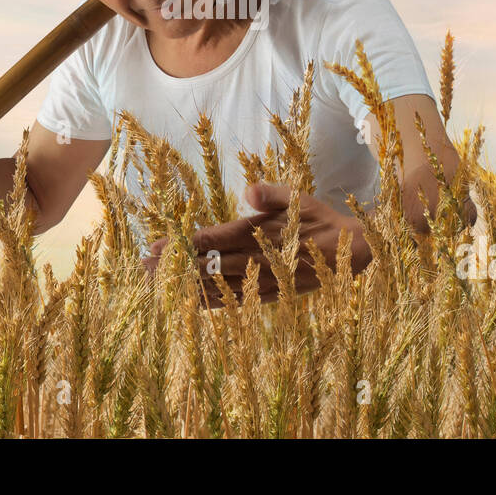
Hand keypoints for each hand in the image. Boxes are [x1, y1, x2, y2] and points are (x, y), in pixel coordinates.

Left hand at [142, 181, 367, 306]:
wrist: (353, 255)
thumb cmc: (320, 220)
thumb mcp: (300, 198)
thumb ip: (272, 194)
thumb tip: (249, 190)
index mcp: (260, 234)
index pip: (214, 240)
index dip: (183, 244)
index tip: (158, 245)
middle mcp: (257, 260)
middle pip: (207, 265)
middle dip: (173, 266)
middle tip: (142, 266)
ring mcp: (262, 281)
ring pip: (215, 286)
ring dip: (183, 284)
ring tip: (154, 284)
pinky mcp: (268, 295)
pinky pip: (232, 302)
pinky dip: (208, 303)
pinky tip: (187, 303)